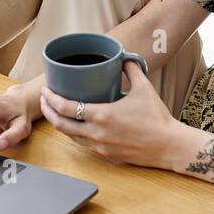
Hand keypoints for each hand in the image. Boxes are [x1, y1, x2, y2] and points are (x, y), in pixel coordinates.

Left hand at [39, 61, 186, 168]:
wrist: (169, 145)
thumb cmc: (157, 118)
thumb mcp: (144, 88)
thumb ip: (131, 69)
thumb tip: (124, 56)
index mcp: (103, 116)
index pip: (66, 108)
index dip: (51, 100)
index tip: (46, 91)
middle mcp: (97, 134)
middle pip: (61, 125)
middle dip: (48, 112)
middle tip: (44, 100)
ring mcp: (101, 147)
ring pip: (71, 137)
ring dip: (60, 124)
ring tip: (55, 112)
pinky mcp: (107, 156)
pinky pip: (85, 145)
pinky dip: (76, 135)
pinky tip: (76, 126)